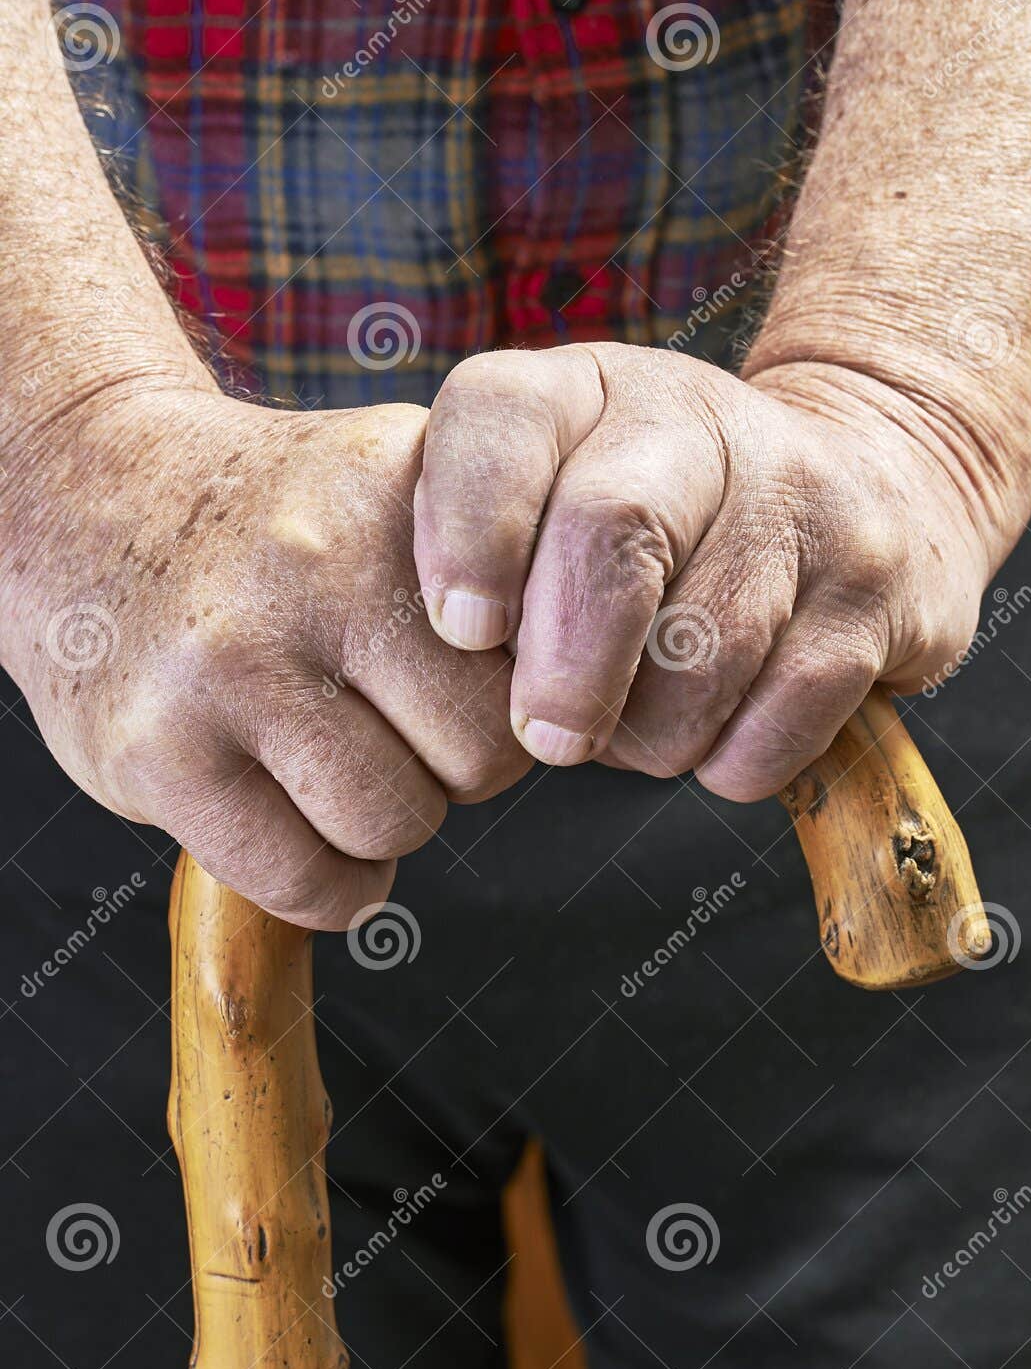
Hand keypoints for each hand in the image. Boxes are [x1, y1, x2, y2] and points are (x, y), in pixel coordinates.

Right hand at [1, 386, 527, 926]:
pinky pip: (308, 879)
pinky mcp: (159, 751)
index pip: (550, 651)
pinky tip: (297, 823)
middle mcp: (316, 561)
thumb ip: (501, 558)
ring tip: (336, 765)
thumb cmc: (276, 529)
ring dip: (383, 824)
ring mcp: (229, 659)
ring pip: (396, 820)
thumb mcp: (389, 486)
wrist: (88, 504)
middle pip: (487, 750)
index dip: (525, 692)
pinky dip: (326, 882)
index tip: (483, 688)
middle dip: (460, 766)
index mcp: (401, 490)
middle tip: (400, 733)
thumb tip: (604, 691)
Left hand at [413, 343, 1030, 798]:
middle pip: (611, 536)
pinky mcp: (877, 582)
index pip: (502, 418)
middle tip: (547, 739)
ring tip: (644, 725)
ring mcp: (801, 492)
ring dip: (652, 736)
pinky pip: (780, 716)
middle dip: (565, 670)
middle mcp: (696, 417)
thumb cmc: (659, 529)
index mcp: (586, 389)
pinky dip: (732, 759)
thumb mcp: (558, 502)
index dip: (469, 532)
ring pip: (699, 657)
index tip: (463, 629)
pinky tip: (724, 730)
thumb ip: (483, 559)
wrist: (872, 488)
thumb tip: (444, 675)